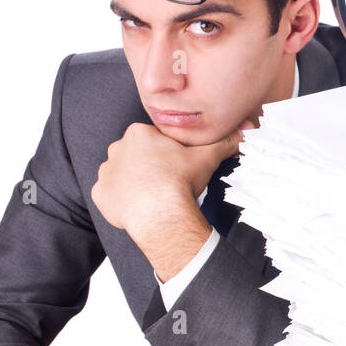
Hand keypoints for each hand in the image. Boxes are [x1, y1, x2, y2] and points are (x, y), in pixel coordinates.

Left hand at [91, 118, 255, 251]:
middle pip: (135, 155)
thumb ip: (224, 141)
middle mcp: (116, 148)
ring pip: (121, 174)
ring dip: (133, 182)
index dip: (166, 153)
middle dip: (147, 166)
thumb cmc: (180, 181)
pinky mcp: (100, 195)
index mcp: (138, 133)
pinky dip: (121, 200)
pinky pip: (109, 194)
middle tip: (165, 181)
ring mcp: (106, 172)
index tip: (175, 166)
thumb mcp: (207, 156)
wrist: (162, 214)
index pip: (152, 139)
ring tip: (152, 195)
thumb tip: (246, 130)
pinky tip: (138, 206)